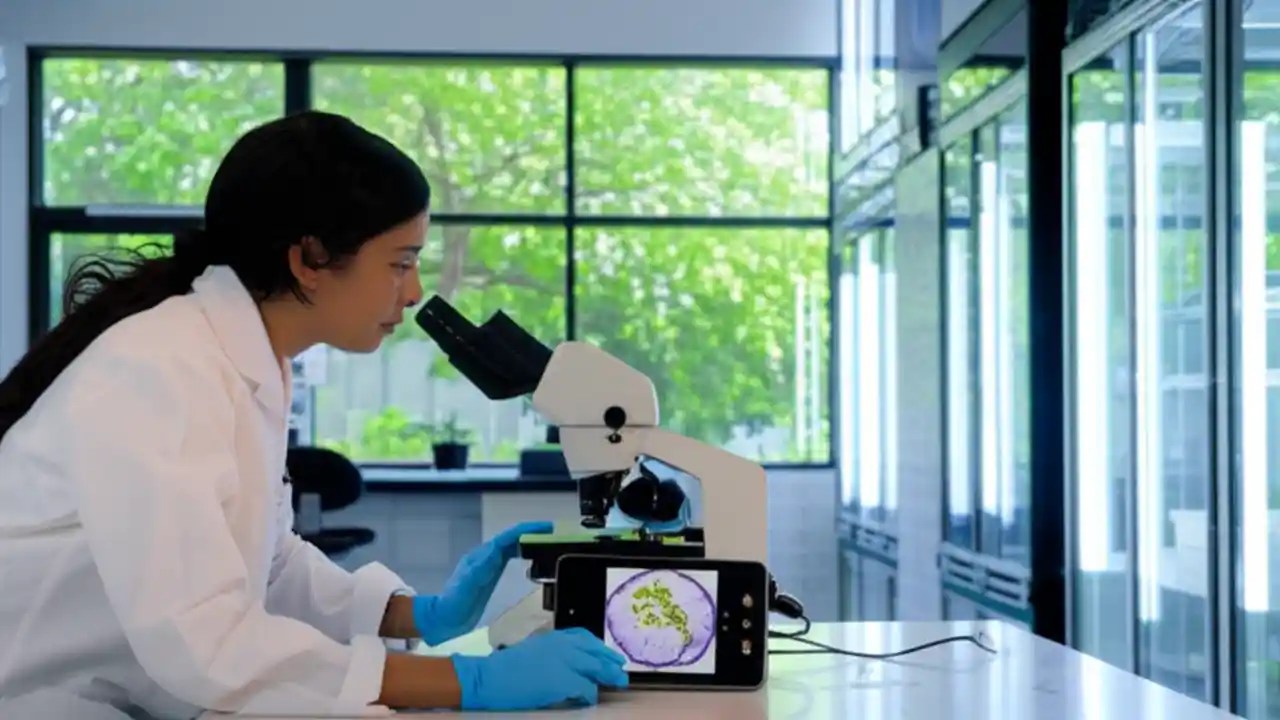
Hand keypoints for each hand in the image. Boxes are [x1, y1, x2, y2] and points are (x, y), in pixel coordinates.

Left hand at [412, 520, 552, 644]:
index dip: (527, 530)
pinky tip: (531, 557)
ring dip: (528, 541)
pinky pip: (510, 557)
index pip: (508, 537)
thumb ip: (480, 568)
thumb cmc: (454, 603)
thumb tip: (497, 548)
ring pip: (511, 546)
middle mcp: (486, 556)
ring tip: (548, 541)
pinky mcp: (491, 574)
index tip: (547, 528)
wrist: (444, 618)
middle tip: (554, 534)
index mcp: (482, 556)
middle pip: (512, 538)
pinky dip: (523, 553)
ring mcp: (488, 564)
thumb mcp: (467, 586)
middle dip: (532, 533)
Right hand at [450, 628, 627, 709]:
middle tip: (621, 669)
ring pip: (597, 668)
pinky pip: (587, 689)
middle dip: (611, 661)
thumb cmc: (505, 668)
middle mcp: (563, 645)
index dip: (599, 646)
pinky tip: (589, 699)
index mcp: (554, 637)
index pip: (584, 636)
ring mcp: (565, 662)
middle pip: (596, 652)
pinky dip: (590, 695)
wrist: (490, 678)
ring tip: (618, 683)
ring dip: (608, 677)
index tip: (608, 653)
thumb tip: (569, 664)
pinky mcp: (564, 681)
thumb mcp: (532, 650)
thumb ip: (552, 653)